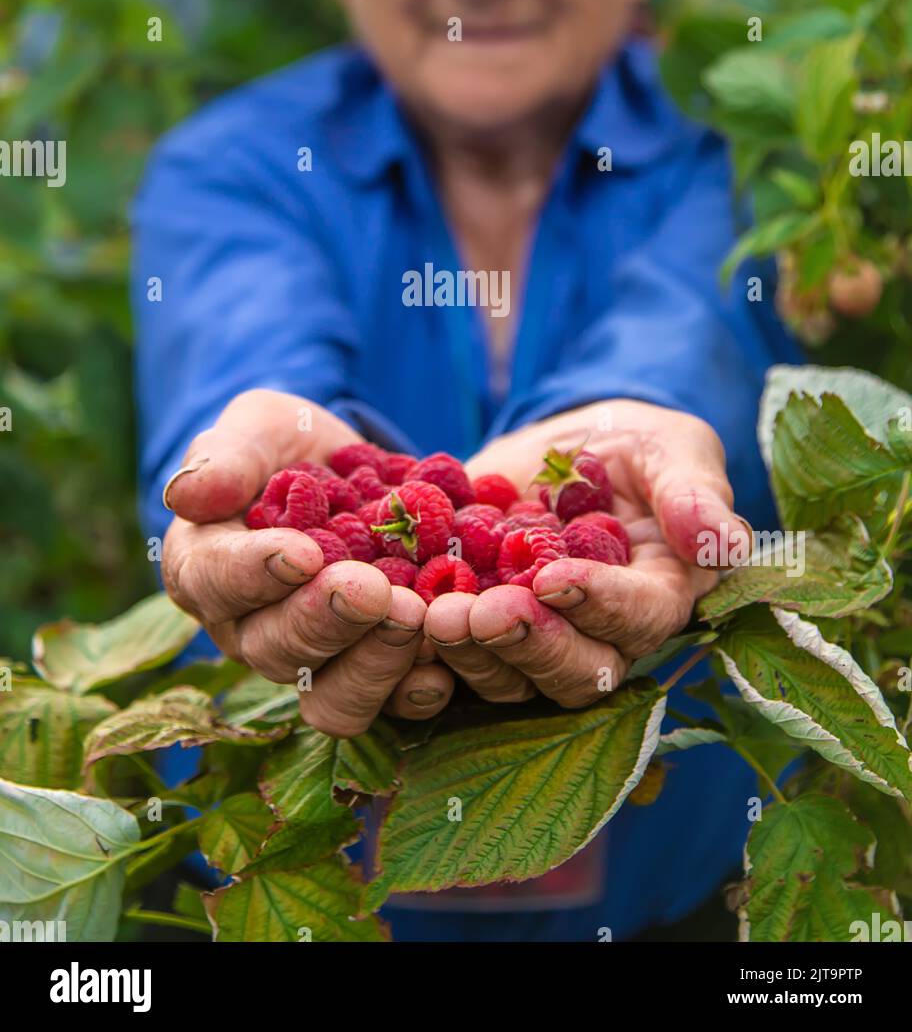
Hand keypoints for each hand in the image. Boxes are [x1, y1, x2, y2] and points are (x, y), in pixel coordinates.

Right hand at [160, 389, 454, 736]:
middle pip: (275, 647)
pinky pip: (386, 706)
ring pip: (329, 697)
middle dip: (327, 619)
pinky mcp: (366, 674)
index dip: (256, 572)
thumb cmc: (288, 448)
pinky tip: (445, 662)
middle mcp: (248, 629)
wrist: (354, 473)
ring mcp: (309, 661)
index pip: (214, 580)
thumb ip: (227, 456)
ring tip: (414, 616)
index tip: (303, 552)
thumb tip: (185, 493)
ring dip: (372, 664)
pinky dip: (416, 688)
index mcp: (204, 567)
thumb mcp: (259, 428)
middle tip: (374, 590)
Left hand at [423, 400, 749, 707]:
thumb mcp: (671, 447)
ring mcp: (536, 639)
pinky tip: (400, 621)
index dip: (598, 604)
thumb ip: (692, 491)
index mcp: (659, 593)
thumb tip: (719, 540)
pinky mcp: (478, 628)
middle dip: (528, 644)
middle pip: (576, 672)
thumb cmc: (637, 446)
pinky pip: (454, 664)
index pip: (639, 618)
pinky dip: (425, 654)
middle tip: (481, 611)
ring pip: (511, 679)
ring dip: (472, 654)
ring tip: (434, 615)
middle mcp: (600, 635)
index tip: (554, 577)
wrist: (567, 445)